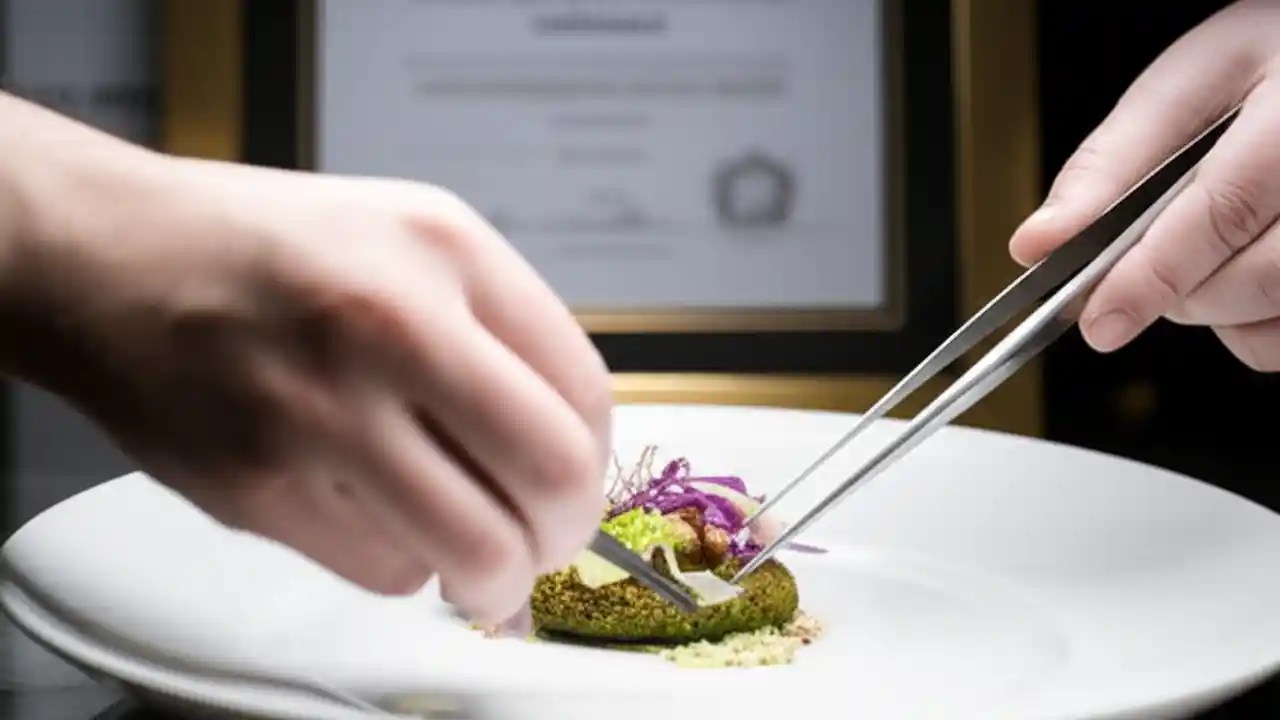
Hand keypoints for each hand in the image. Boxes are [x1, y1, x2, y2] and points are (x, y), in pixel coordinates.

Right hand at [0, 97, 611, 623]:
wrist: (111, 258)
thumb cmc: (271, 251)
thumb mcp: (416, 236)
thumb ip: (505, 329)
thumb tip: (574, 452)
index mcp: (445, 250)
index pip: (585, 390)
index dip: (596, 458)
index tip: (574, 480)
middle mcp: (387, 325)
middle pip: (549, 477)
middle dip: (566, 533)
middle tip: (548, 539)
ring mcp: (318, 411)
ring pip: (473, 551)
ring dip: (495, 575)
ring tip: (480, 557)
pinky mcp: (258, 489)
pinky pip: (385, 572)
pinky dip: (404, 563)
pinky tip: (380, 516)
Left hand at [1009, 0, 1279, 370]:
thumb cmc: (1270, 60)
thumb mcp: (1190, 82)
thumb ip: (1111, 164)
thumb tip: (1038, 244)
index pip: (1224, 212)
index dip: (1151, 275)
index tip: (1098, 319)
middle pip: (1253, 278)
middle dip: (1175, 293)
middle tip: (1137, 271)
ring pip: (1272, 317)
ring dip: (1214, 313)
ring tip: (1200, 255)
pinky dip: (1250, 326)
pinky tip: (1239, 277)